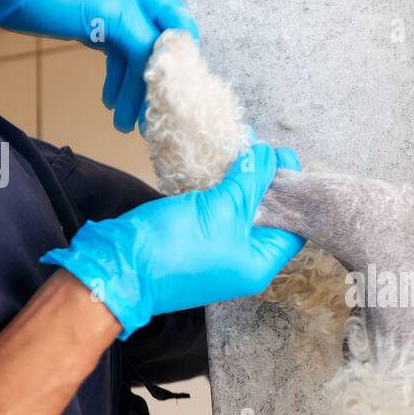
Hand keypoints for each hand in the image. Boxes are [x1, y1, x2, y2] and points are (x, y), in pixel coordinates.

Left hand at [0, 0, 197, 132]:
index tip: (175, 100)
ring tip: (124, 122)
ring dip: (133, 89)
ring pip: (137, 56)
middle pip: (160, 46)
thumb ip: (145, 42)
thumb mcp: (110, 14)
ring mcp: (117, 9)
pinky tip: (110, 102)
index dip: (181, 64)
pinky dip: (117, 80)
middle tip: (148, 121)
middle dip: (154, 83)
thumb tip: (169, 72)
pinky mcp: (97, 24)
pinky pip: (118, 56)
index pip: (181, 28)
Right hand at [40, 144, 305, 337]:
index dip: (294, 192)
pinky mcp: (198, 239)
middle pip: (270, 218)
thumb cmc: (175, 246)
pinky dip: (223, 190)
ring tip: (246, 151)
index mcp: (259, 265)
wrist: (119, 265)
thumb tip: (269, 155)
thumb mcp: (220, 208)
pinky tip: (224, 166)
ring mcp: (220, 252)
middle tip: (264, 150)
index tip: (284, 157)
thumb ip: (250, 181)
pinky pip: (220, 212)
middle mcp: (244, 262)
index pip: (294, 228)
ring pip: (243, 212)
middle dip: (268, 183)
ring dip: (244, 183)